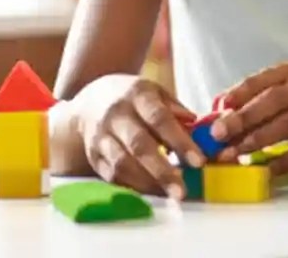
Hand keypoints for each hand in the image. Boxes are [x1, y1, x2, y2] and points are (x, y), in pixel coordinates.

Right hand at [73, 74, 203, 198]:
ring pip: (122, 164)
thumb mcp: (155, 92)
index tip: (198, 162)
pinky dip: (133, 186)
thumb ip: (176, 110)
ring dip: (147, 182)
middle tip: (182, 191)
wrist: (89, 102)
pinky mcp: (93, 156)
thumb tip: (197, 127)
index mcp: (137, 95)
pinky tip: (152, 192)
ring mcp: (101, 136)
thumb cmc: (133, 99)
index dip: (179, 141)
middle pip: (139, 145)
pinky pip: (112, 175)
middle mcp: (116, 115)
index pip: (160, 118)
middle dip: (162, 171)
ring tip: (169, 194)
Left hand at [209, 62, 287, 175]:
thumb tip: (216, 111)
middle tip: (219, 133)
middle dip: (245, 117)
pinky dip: (280, 162)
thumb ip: (248, 100)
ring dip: (257, 140)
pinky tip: (262, 170)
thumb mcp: (276, 94)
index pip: (263, 80)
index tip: (221, 106)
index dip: (240, 92)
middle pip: (274, 100)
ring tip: (233, 154)